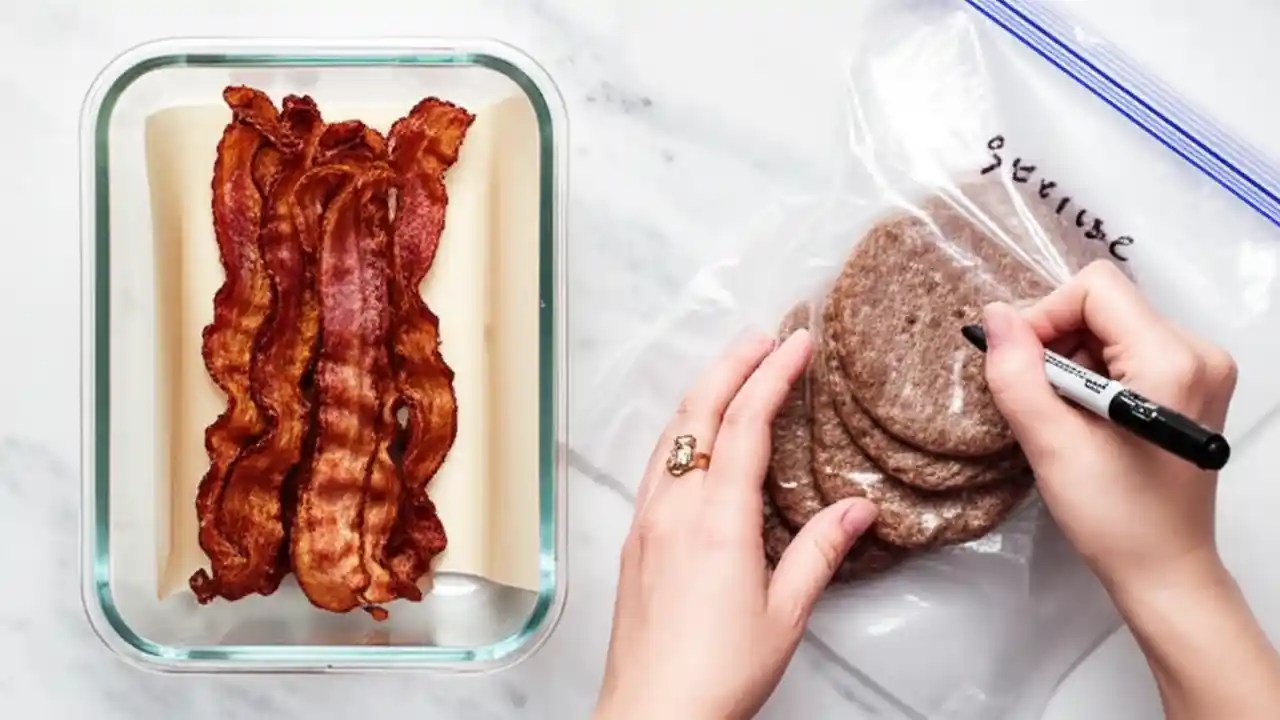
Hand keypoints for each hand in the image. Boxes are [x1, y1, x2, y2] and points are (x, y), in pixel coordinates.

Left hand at [594, 331, 878, 719]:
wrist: (651, 714)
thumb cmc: (718, 674)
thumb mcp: (786, 614)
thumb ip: (820, 551)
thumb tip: (858, 507)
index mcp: (718, 521)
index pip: (746, 424)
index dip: (772, 376)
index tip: (796, 342)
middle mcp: (675, 509)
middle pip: (699, 413)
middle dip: (731, 365)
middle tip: (762, 335)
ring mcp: (647, 521)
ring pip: (672, 435)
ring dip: (703, 393)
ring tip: (732, 370)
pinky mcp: (634, 540)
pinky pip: (657, 465)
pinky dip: (682, 431)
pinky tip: (693, 437)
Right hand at [979, 260, 1237, 594]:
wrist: (1164, 570)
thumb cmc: (1115, 517)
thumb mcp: (1051, 444)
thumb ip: (1017, 373)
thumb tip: (994, 317)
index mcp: (1172, 360)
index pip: (1095, 289)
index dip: (1045, 316)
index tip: (1021, 365)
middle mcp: (1198, 353)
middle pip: (1104, 306)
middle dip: (1057, 343)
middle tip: (1040, 400)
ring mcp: (1200, 369)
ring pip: (1112, 328)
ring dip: (1072, 362)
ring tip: (1064, 416)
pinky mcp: (1191, 386)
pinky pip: (1128, 351)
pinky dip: (1093, 375)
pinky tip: (1085, 419)